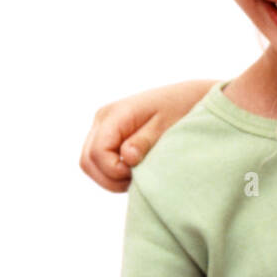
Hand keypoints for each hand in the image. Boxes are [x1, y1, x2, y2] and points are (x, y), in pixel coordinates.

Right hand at [79, 80, 215, 191]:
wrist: (189, 96)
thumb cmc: (181, 109)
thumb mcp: (167, 126)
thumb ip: (145, 141)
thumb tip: (127, 157)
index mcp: (115, 115)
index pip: (97, 152)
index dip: (114, 170)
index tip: (137, 173)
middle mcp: (103, 119)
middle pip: (88, 161)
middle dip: (110, 178)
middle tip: (137, 180)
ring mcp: (103, 127)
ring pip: (90, 163)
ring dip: (111, 177)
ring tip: (138, 176)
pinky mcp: (109, 135)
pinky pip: (99, 161)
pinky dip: (113, 172)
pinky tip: (135, 171)